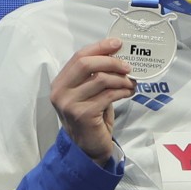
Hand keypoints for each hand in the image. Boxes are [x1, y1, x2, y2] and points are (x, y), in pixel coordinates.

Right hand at [49, 38, 134, 165]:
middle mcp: (60, 91)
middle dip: (111, 61)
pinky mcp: (82, 114)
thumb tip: (118, 54)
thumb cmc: (91, 117)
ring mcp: (69, 103)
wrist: (87, 146)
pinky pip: (108, 95)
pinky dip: (122, 91)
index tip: (118, 43)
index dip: (100, 47)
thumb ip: (96, 75)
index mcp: (61, 82)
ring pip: (100, 79)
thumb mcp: (90, 92)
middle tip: (128, 66)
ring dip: (121, 79)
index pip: (79, 56)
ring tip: (130, 83)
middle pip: (86, 63)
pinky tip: (129, 92)